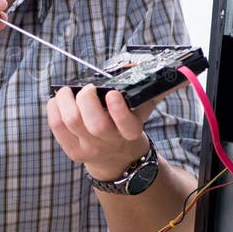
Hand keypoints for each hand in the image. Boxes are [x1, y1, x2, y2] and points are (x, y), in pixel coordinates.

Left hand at [46, 82, 187, 180]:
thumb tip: (179, 75)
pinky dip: (53, 110)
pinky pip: (57, 129)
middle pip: (95, 124)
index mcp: (130, 132)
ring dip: (66, 101)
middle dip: (87, 100)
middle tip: (87, 88)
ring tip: (67, 90)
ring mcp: (89, 149)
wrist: (116, 157)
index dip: (118, 110)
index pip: (126, 125)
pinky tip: (57, 100)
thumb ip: (155, 91)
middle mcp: (110, 142)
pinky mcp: (72, 151)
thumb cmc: (127, 123)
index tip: (112, 93)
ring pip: (72, 123)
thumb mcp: (142, 109)